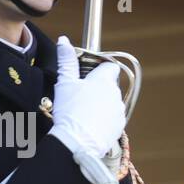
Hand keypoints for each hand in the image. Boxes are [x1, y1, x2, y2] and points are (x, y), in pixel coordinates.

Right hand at [50, 36, 125, 157]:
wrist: (77, 142)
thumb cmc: (70, 111)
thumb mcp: (64, 82)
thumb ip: (66, 60)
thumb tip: (64, 40)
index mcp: (104, 80)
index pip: (110, 66)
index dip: (100, 68)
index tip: (89, 74)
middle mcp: (116, 93)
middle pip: (109, 85)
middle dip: (98, 88)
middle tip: (80, 95)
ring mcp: (119, 110)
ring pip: (111, 101)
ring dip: (101, 103)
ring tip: (84, 112)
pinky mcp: (120, 126)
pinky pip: (113, 117)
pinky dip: (104, 118)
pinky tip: (90, 123)